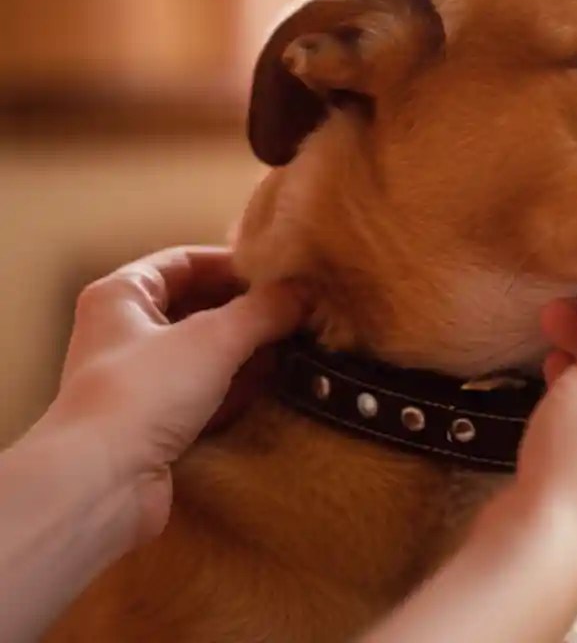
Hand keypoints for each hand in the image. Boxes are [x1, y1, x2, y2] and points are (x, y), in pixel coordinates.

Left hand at [38, 246, 308, 543]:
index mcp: (121, 296)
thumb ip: (264, 310)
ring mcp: (138, 383)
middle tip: (299, 311)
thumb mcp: (214, 338)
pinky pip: (204, 395)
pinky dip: (236, 390)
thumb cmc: (144, 392)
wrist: (102, 483)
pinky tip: (273, 388)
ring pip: (202, 354)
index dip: (234, 263)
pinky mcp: (154, 426)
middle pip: (195, 307)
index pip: (184, 262)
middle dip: (247, 309)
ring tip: (297, 346)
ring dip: (246, 352)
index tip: (283, 273)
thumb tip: (306, 292)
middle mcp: (124, 334)